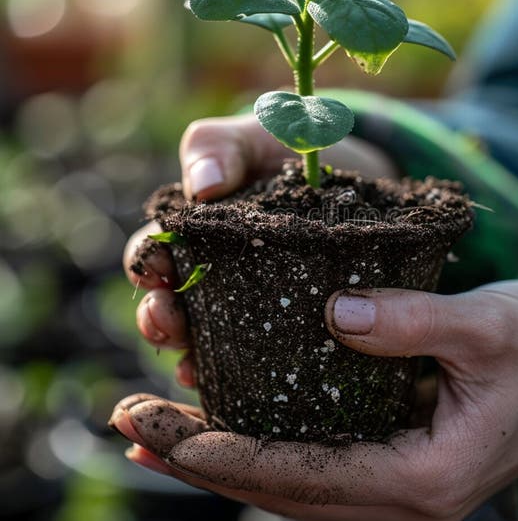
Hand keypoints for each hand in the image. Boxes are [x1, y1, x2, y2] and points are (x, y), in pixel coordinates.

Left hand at [110, 272, 517, 520]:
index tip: (155, 424)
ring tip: (149, 435)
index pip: (302, 473)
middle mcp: (405, 502)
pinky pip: (309, 468)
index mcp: (427, 477)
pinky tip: (216, 433)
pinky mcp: (391, 470)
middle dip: (200, 460)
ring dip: (218, 462)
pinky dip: (255, 453)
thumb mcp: (490, 325)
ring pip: (288, 488)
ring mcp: (397, 493)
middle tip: (128, 424)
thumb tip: (338, 310)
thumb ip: (417, 320)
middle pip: (280, 492)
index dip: (222, 452)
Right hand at [122, 113, 397, 361]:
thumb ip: (223, 146)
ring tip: (191, 366)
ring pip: (206, 343)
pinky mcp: (290, 334)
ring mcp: (249, 310)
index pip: (156, 252)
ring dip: (189, 355)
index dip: (147, 265)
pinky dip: (238, 377)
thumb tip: (204, 186)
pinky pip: (257, 364)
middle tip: (166, 322)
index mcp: (198, 231)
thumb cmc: (298, 152)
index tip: (155, 271)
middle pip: (171, 306)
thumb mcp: (261, 134)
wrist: (367, 180)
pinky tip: (235, 386)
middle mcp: (215, 276)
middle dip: (158, 319)